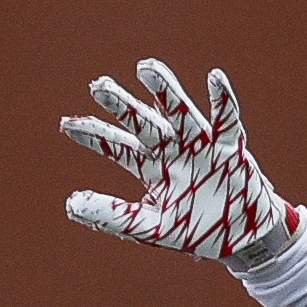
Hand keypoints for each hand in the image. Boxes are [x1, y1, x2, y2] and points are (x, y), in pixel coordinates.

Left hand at [62, 60, 293, 261]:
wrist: (240, 239)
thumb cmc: (194, 230)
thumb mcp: (148, 227)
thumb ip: (112, 215)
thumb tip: (70, 204)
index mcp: (152, 168)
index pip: (118, 147)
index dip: (94, 135)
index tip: (66, 124)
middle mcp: (173, 150)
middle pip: (143, 123)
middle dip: (121, 105)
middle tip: (97, 86)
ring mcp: (202, 146)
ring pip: (180, 113)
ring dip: (165, 90)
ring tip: (144, 67)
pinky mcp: (230, 148)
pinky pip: (226, 120)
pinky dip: (222, 100)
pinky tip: (214, 77)